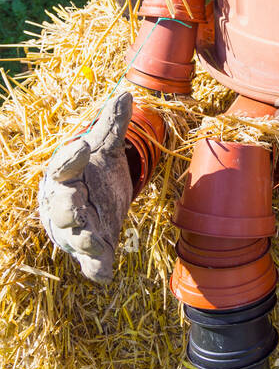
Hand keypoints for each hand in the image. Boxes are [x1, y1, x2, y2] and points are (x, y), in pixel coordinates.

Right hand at [38, 92, 134, 282]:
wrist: (90, 203)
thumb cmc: (91, 173)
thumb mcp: (105, 149)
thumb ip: (113, 126)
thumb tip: (126, 94)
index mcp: (65, 176)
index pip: (63, 167)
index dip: (70, 158)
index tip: (83, 145)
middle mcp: (65, 206)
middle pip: (62, 207)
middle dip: (67, 205)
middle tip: (76, 199)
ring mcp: (76, 231)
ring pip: (74, 236)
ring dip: (82, 239)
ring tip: (93, 240)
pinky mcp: (91, 252)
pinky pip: (90, 263)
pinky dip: (96, 269)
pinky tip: (104, 275)